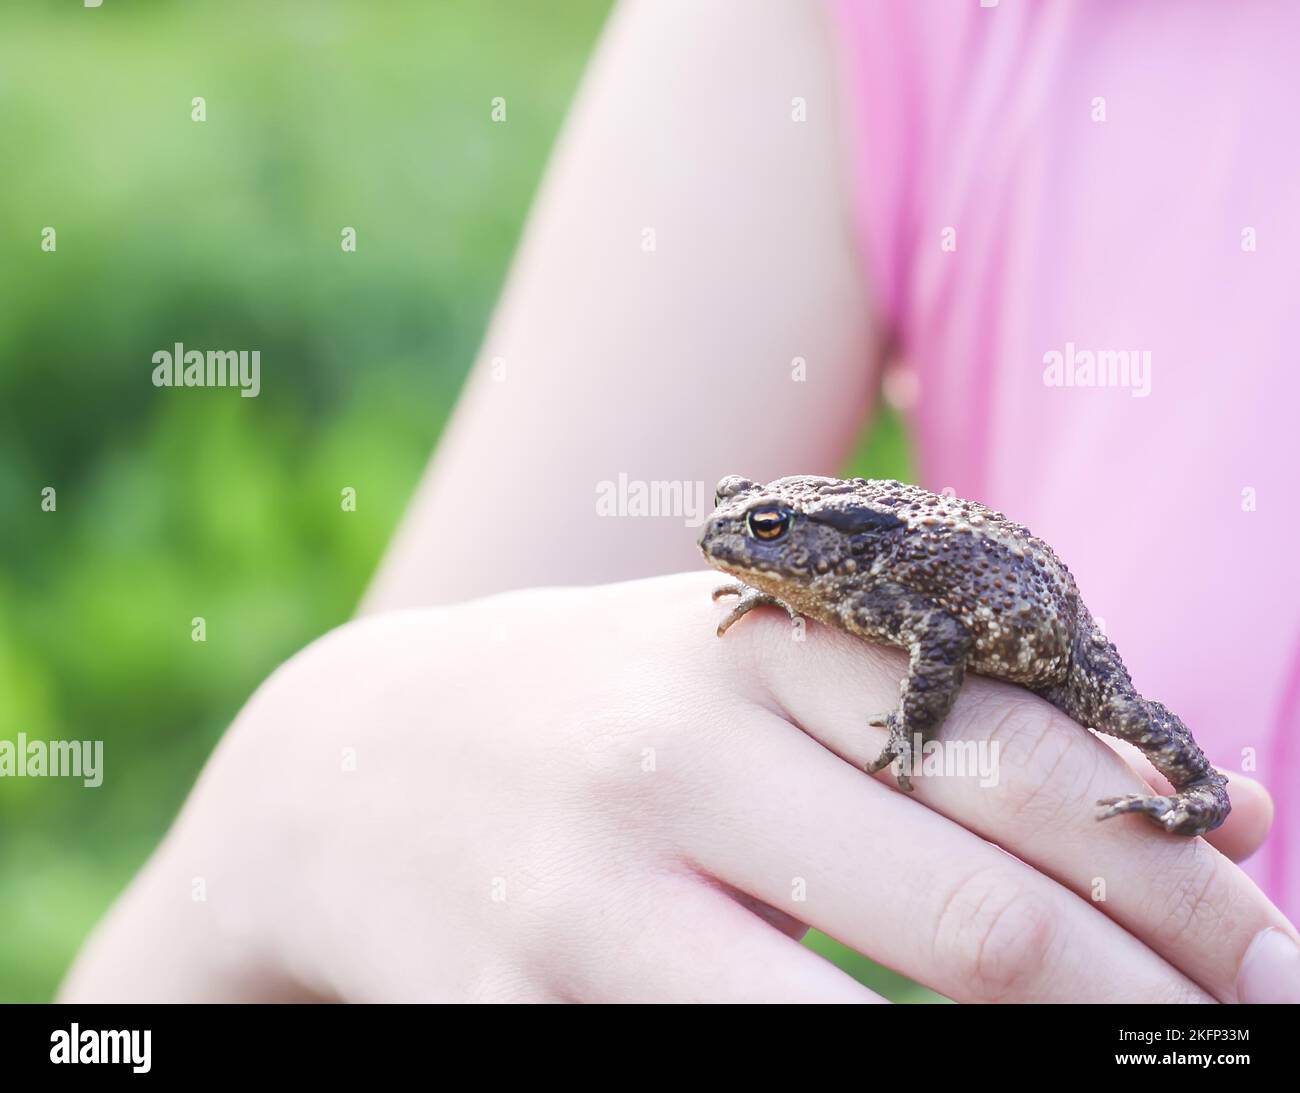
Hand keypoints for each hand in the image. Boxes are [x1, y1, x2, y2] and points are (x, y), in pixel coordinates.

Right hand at [62, 572, 1294, 1001]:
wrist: (336, 770)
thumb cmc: (584, 709)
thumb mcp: (735, 658)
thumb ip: (927, 711)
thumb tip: (1190, 797)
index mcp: (745, 649)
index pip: (1008, 755)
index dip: (1170, 868)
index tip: (1267, 944)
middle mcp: (675, 757)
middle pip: (975, 909)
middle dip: (1147, 998)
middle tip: (1252, 1030)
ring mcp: (590, 899)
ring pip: (861, 1028)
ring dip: (1037, 1069)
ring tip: (1124, 1074)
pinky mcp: (523, 1014)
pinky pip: (734, 1072)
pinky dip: (864, 1086)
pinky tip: (931, 1084)